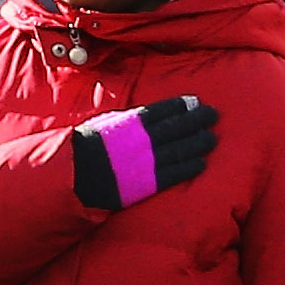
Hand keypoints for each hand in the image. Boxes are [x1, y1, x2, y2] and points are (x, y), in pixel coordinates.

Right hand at [71, 97, 220, 211]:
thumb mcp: (100, 125)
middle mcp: (143, 140)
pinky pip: (175, 173)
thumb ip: (124, 121)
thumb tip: (142, 116)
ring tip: (211, 137)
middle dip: (198, 119)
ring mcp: (148, 161)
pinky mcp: (149, 183)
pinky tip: (200, 162)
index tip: (194, 102)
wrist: (72, 177)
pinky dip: (190, 166)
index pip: (163, 110)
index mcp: (130, 123)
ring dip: (199, 142)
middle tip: (212, 114)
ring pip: (182, 149)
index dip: (181, 105)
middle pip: (178, 127)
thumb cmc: (82, 149)